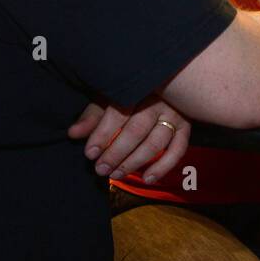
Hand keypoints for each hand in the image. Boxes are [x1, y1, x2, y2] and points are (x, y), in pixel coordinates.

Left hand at [67, 97, 190, 184]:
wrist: (170, 82)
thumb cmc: (133, 93)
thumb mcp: (110, 98)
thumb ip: (93, 116)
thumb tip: (73, 133)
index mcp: (138, 89)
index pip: (118, 113)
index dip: (102, 135)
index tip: (89, 153)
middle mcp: (159, 100)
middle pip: (136, 130)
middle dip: (116, 153)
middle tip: (101, 169)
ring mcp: (175, 114)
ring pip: (155, 143)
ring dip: (135, 162)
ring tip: (117, 175)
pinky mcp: (186, 127)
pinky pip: (177, 150)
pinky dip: (164, 166)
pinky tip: (148, 178)